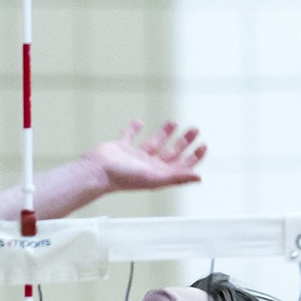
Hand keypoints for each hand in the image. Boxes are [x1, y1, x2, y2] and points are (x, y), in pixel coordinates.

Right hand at [85, 120, 205, 192]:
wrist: (97, 171)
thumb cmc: (123, 178)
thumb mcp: (155, 178)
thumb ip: (177, 177)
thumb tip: (199, 177)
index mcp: (157, 174)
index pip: (181, 165)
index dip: (194, 157)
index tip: (203, 145)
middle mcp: (148, 165)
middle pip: (171, 153)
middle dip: (183, 142)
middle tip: (194, 130)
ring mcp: (134, 157)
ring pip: (154, 143)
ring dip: (165, 133)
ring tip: (174, 122)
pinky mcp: (121, 148)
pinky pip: (129, 136)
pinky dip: (134, 129)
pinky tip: (140, 122)